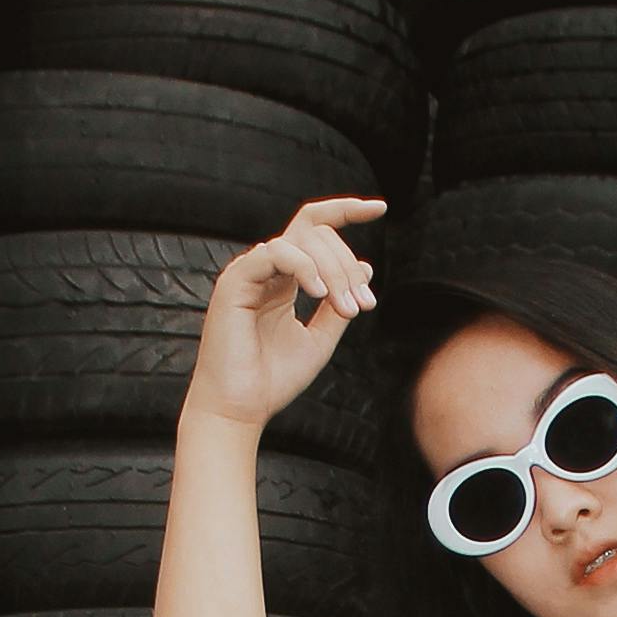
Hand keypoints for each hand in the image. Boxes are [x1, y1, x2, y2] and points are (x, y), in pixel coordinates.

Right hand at [182, 196, 384, 433]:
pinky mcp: (235, 281)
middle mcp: (267, 269)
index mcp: (285, 279)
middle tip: (363, 306)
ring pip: (301, 240)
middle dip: (347, 265)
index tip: (381, 208)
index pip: (315, 229)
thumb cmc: (274, 379)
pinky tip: (319, 294)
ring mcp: (249, 272)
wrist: (240, 408)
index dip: (346, 211)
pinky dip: (304, 267)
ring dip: (333, 271)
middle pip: (316, 234)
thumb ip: (340, 303)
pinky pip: (275, 252)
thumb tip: (366, 268)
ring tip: (347, 309)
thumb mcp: (321, 339)